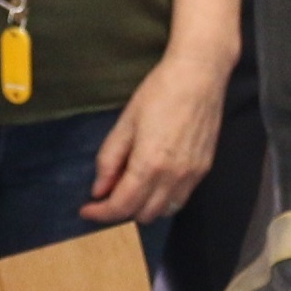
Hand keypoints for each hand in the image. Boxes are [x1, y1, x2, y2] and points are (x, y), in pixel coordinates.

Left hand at [81, 47, 231, 224]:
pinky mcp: (204, 169)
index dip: (101, 213)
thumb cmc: (159, 92)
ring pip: (164, 211)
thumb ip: (110, 159)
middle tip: (109, 191)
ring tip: (132, 187)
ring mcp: (192, 176)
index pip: (121, 206)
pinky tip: (155, 180)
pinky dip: (164, 199)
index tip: (86, 209)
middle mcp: (172, 178)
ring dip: (144, 207)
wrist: (199, 76)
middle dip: (122, 210)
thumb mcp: (126, 122)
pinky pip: (181, 198)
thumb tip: (99, 189)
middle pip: (143, 215)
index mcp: (149, 165)